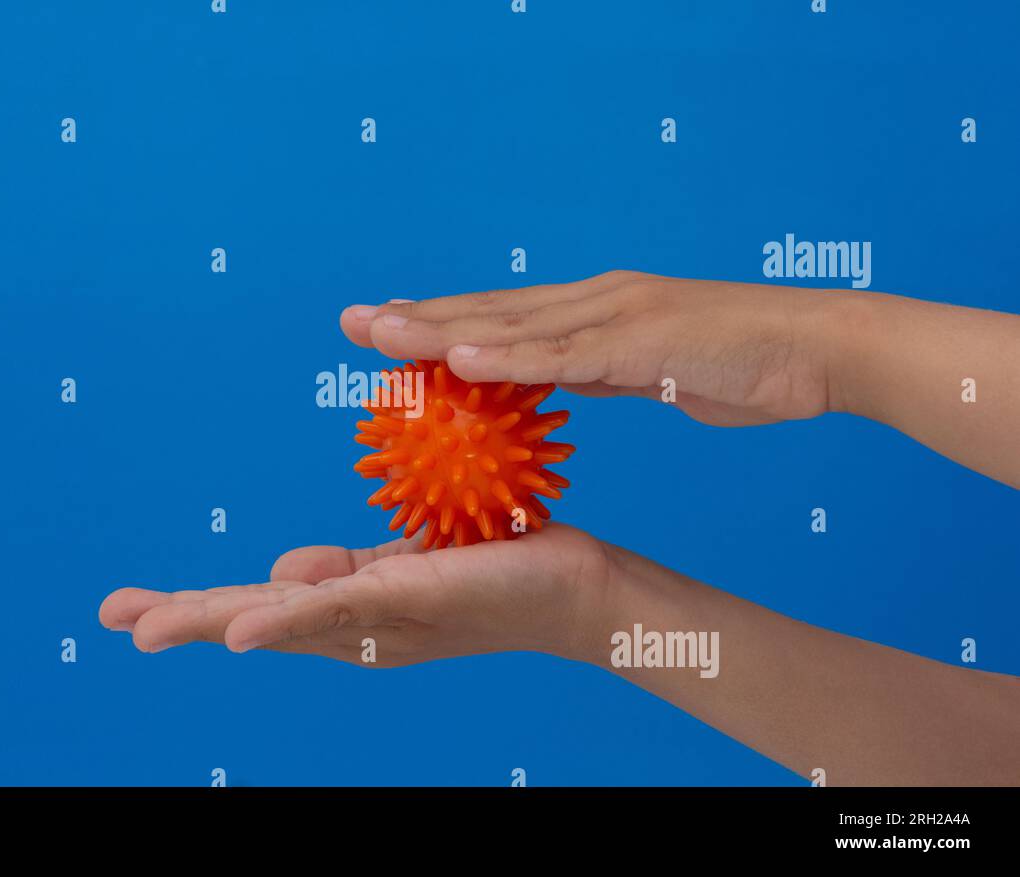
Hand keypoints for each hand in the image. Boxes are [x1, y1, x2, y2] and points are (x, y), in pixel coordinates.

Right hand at [98, 524, 607, 667]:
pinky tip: (240, 629)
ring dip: (212, 622)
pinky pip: (340, 608)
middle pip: (256, 623)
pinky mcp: (411, 598)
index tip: (130, 611)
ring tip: (147, 629)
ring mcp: (380, 619)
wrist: (573, 587)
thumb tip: (285, 568)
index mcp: (349, 613)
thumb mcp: (405, 564)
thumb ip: (347, 572)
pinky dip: (286, 618)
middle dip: (182, 623)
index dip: (195, 611)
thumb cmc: (494, 565)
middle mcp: (357, 628)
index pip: (260, 609)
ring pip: (282, 621)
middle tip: (114, 618)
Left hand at [341, 270, 845, 426]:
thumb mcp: (646, 370)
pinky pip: (562, 358)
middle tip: (352, 321)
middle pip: (489, 312)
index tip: (385, 328)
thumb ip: (594, 370)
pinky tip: (457, 361)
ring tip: (379, 334)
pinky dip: (506, 360)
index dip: (439, 319)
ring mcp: (612, 317)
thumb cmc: (735, 362)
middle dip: (417, 317)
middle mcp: (591, 303)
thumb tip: (547, 383)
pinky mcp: (640, 344)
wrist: (814, 347)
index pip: (500, 317)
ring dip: (441, 331)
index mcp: (591, 311)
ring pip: (512, 327)